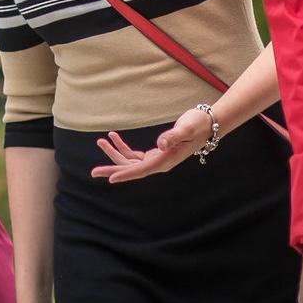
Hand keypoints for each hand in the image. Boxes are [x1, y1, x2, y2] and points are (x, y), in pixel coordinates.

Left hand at [90, 106, 214, 182]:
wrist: (208, 123)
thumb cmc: (197, 124)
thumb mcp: (186, 127)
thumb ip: (173, 136)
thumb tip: (161, 145)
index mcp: (165, 161)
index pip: (141, 170)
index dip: (125, 174)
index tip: (110, 179)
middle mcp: (160, 163)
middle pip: (132, 169)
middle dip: (112, 168)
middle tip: (93, 172)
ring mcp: (158, 159)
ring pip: (131, 161)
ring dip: (115, 152)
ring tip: (100, 140)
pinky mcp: (157, 153)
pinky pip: (136, 154)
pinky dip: (123, 147)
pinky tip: (114, 137)